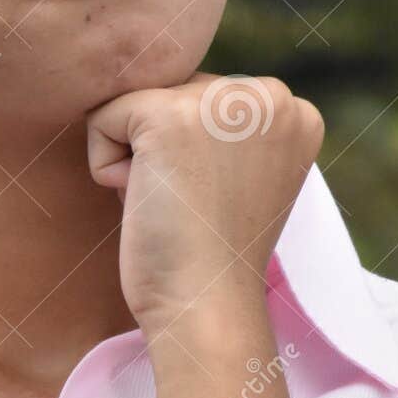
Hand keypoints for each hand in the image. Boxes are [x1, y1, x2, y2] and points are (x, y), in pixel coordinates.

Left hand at [85, 72, 324, 337]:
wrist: (207, 305)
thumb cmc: (214, 254)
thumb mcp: (242, 172)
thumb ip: (226, 125)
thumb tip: (168, 93)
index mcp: (294, 110)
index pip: (209, 97)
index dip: (195, 153)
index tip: (217, 200)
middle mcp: (268, 94)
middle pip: (174, 92)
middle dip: (166, 150)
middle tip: (192, 205)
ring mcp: (221, 100)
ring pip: (137, 102)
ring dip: (137, 157)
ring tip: (173, 202)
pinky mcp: (168, 115)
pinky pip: (103, 117)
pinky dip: (105, 166)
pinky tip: (145, 200)